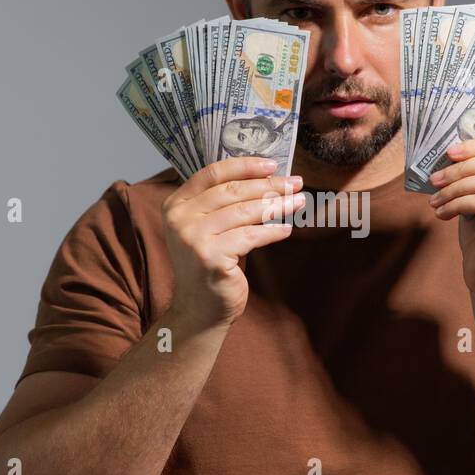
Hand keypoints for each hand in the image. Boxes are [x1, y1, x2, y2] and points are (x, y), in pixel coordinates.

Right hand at [161, 157, 303, 329]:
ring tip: (298, 201)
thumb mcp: (209, 228)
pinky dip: (272, 231)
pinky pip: (251, 236)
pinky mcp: (211, 257)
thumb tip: (268, 178)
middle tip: (295, 183)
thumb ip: (224, 204)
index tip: (272, 165)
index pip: (213, 173)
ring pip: (245, 212)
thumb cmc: (211, 265)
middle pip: (232, 191)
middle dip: (269, 185)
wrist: (199, 309)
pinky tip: (287, 229)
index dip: (245, 166)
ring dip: (277, 205)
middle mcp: (180, 218)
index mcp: (176, 204)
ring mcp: (194, 238)